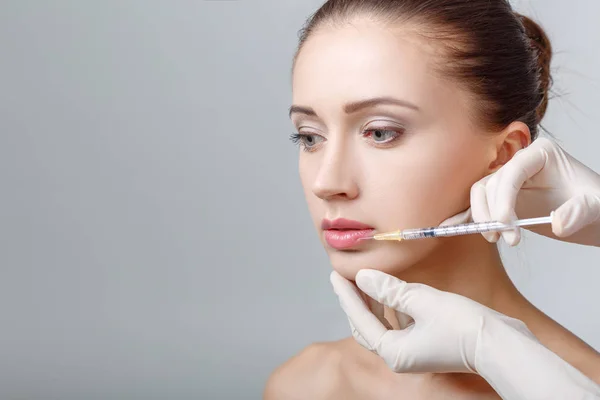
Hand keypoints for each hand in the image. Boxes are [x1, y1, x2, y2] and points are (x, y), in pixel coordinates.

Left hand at [330, 269, 599, 398]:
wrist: (501, 343)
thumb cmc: (463, 325)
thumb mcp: (421, 300)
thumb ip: (389, 289)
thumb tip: (363, 277)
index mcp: (393, 351)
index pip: (360, 320)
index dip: (346, 295)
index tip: (335, 274)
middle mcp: (400, 356)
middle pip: (367, 326)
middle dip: (355, 300)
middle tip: (343, 276)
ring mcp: (414, 351)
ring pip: (383, 324)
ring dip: (372, 302)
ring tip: (363, 278)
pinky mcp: (427, 343)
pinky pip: (400, 323)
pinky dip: (392, 306)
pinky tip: (390, 289)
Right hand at [457, 137, 599, 245]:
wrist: (595, 215)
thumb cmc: (597, 203)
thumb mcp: (596, 207)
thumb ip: (579, 212)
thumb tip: (558, 224)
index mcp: (540, 154)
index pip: (511, 171)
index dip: (504, 198)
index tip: (507, 226)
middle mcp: (520, 164)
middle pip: (490, 182)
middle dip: (492, 212)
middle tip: (505, 238)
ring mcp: (509, 181)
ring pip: (479, 193)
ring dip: (481, 216)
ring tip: (496, 238)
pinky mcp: (502, 198)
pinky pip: (479, 205)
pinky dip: (466, 217)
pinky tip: (449, 228)